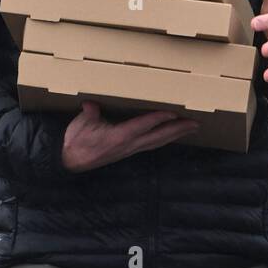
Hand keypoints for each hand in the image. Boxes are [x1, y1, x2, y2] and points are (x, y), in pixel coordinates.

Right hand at [61, 101, 198, 172]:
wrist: (71, 163)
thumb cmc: (75, 142)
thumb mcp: (80, 125)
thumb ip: (89, 114)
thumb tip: (90, 104)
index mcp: (118, 136)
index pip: (143, 125)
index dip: (159, 119)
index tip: (174, 112)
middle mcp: (129, 144)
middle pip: (159, 136)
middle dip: (178, 129)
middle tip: (196, 123)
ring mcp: (131, 149)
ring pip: (158, 142)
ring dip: (176, 135)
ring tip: (191, 128)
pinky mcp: (130, 151)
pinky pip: (152, 144)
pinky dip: (165, 139)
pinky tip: (173, 135)